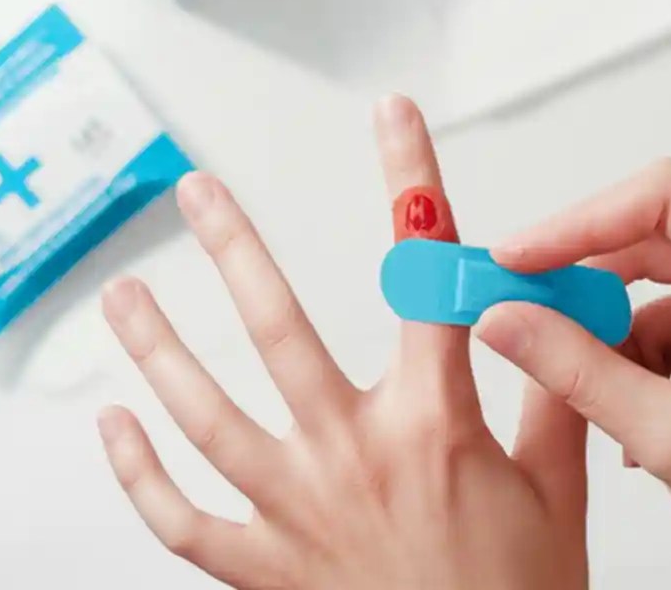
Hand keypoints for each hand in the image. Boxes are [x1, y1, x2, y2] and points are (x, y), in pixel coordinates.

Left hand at [96, 96, 587, 588]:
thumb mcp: (555, 490)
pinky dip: (139, 476)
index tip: (394, 125)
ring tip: (125, 296)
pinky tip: (115, 428)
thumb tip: (552, 321)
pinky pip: (180, 522)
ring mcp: (296, 513)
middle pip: (278, 329)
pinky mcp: (264, 571)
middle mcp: (352, 458)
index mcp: (432, 426)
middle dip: (234, 247)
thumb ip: (548, 395)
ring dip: (158, 350)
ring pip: (207, 416)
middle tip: (198, 193)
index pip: (424, 278)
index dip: (412, 187)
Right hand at [476, 159, 670, 589]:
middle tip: (517, 300)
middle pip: (653, 235)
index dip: (584, 220)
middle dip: (582, 274)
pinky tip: (616, 405)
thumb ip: (575, 368)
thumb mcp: (666, 435)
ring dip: (603, 329)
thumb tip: (503, 318)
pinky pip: (657, 321)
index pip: (669, 201)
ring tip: (575, 377)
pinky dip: (623, 357)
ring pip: (647, 283)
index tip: (522, 255)